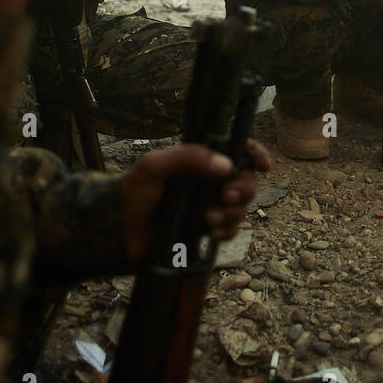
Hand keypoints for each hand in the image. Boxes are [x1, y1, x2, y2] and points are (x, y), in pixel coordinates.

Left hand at [121, 139, 270, 263]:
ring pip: (240, 207)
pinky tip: (209, 232)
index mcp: (199, 160)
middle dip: (242, 189)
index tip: (262, 165)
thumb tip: (226, 165)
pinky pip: (230, 229)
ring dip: (231, 213)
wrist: (119, 230)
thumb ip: (187, 157)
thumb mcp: (155, 166)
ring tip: (207, 218)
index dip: (255, 154)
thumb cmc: (134, 192)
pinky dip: (225, 231)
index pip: (236, 150)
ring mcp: (209, 204)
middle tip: (225, 197)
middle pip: (245, 180)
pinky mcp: (205, 228)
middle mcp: (208, 180)